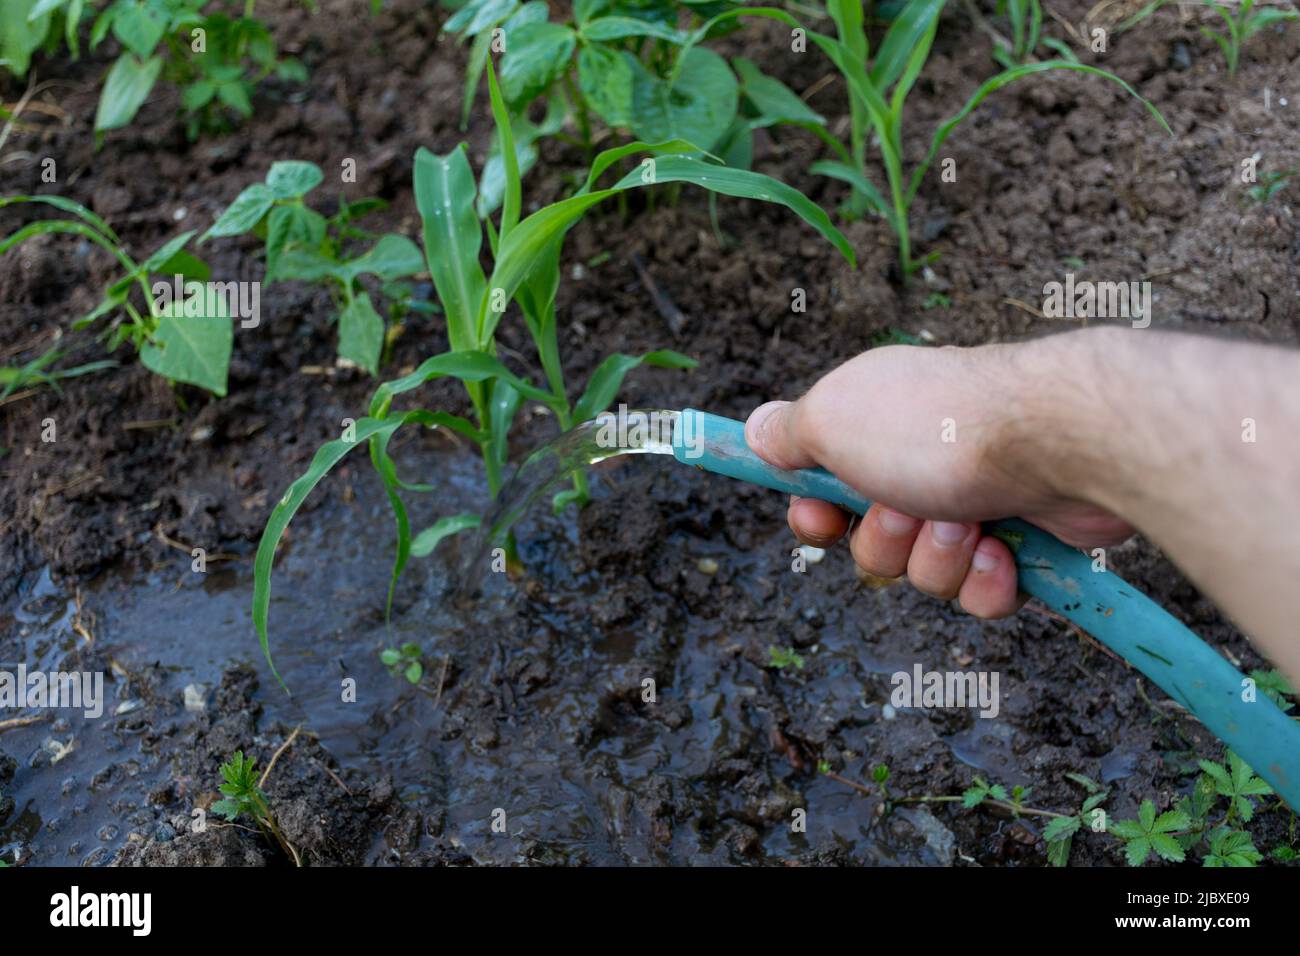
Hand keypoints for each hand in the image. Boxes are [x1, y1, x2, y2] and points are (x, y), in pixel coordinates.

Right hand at [745, 338, 1133, 617]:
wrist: (1061, 439)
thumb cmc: (937, 428)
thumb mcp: (833, 419)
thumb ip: (788, 432)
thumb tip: (755, 430)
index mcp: (875, 425)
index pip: (825, 487)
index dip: (815, 514)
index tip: (817, 520)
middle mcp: (922, 462)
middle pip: (872, 541)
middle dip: (886, 539)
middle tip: (909, 508)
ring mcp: (976, 501)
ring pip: (925, 572)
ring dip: (938, 556)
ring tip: (969, 521)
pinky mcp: (1026, 541)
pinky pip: (979, 593)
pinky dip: (987, 579)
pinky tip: (1004, 552)